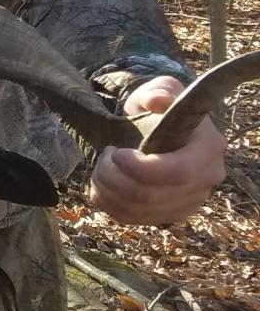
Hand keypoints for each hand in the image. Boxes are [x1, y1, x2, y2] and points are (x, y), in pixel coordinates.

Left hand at [88, 77, 226, 226]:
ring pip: (138, 210)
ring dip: (107, 190)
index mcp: (209, 148)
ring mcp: (190, 201)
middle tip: (104, 157)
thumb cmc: (160, 109)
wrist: (166, 129)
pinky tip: (102, 184)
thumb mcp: (160, 91)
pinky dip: (108, 203)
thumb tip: (157, 100)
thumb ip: (158, 93)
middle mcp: (206, 180)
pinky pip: (133, 218)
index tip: (116, 152)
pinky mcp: (171, 213)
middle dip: (114, 178)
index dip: (140, 168)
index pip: (178, 172)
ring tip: (101, 167)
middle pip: (152, 196)